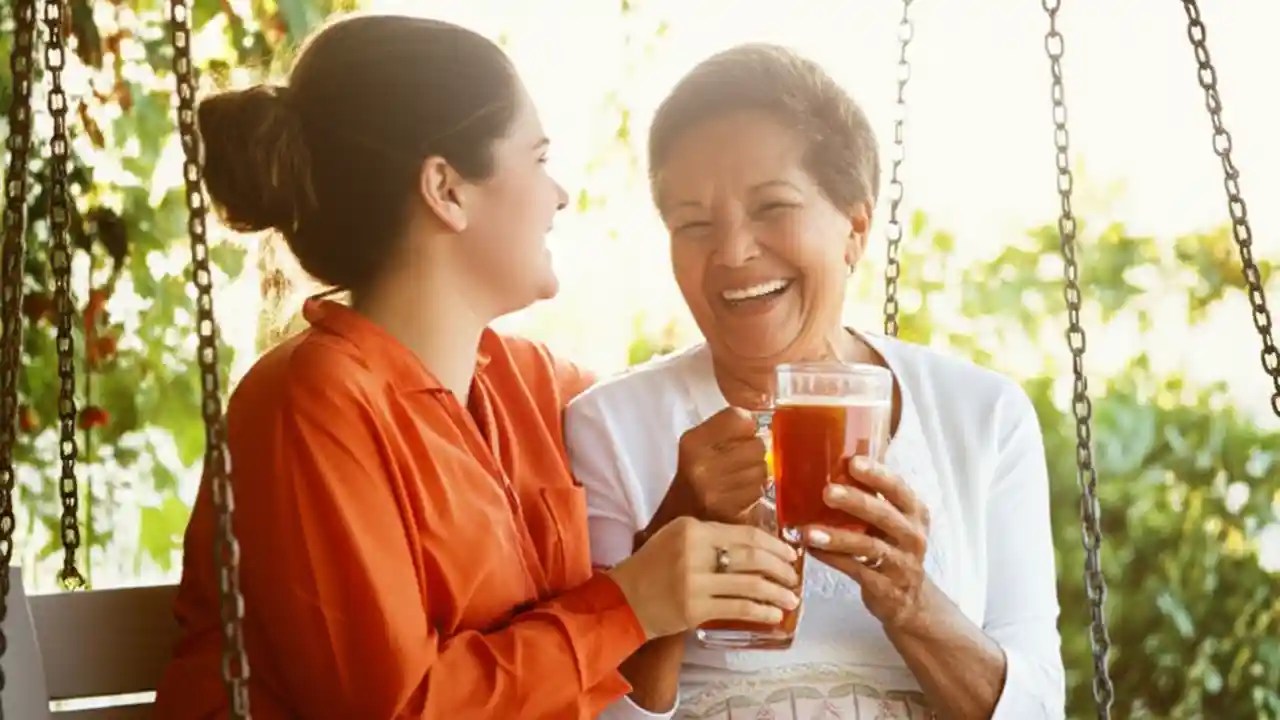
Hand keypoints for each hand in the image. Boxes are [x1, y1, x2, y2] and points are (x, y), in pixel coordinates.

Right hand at [608, 516, 800, 639]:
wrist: (621, 601)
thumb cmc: (651, 568)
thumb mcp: (675, 537)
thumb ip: (710, 537)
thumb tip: (755, 545)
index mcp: (691, 528)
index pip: (744, 533)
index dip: (774, 544)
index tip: (790, 553)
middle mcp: (693, 551)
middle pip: (752, 556)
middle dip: (781, 567)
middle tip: (794, 576)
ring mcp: (693, 581)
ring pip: (749, 584)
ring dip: (776, 591)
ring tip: (792, 597)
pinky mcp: (693, 609)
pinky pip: (738, 608)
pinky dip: (761, 611)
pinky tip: (773, 614)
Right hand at [667, 407, 768, 523]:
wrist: (675, 522)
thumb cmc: (690, 479)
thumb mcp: (695, 446)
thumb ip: (724, 428)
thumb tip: (755, 422)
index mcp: (692, 443)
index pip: (739, 418)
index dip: (745, 426)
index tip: (740, 436)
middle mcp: (702, 465)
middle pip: (757, 444)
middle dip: (754, 452)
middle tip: (742, 461)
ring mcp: (716, 492)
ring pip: (762, 469)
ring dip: (756, 473)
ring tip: (740, 479)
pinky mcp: (729, 513)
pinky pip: (758, 492)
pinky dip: (754, 492)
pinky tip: (740, 495)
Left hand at [801, 457, 931, 630]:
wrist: (911, 600)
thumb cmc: (893, 548)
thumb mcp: (893, 523)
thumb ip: (873, 499)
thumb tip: (831, 464)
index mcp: (914, 513)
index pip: (898, 489)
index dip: (878, 475)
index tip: (853, 462)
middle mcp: (912, 536)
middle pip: (883, 515)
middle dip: (855, 502)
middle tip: (827, 492)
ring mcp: (902, 563)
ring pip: (869, 546)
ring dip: (837, 538)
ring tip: (808, 531)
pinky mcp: (887, 588)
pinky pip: (857, 571)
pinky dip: (832, 560)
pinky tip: (811, 550)